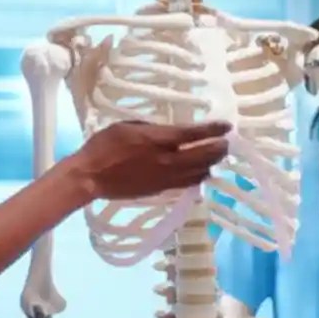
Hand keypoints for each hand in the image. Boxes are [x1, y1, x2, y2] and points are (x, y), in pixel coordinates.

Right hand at [70, 120, 230, 199]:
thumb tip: (170, 133)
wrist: (91, 177)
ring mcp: (165, 178)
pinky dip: (197, 177)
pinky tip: (201, 172)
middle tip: (227, 143)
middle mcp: (167, 161)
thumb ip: (153, 129)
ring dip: (211, 164)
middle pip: (203, 156)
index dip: (213, 130)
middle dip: (219, 149)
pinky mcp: (161, 190)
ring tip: (218, 157)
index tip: (227, 126)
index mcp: (158, 140)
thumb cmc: (104, 146)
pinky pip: (186, 184)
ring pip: (198, 173)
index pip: (194, 134)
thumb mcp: (128, 126)